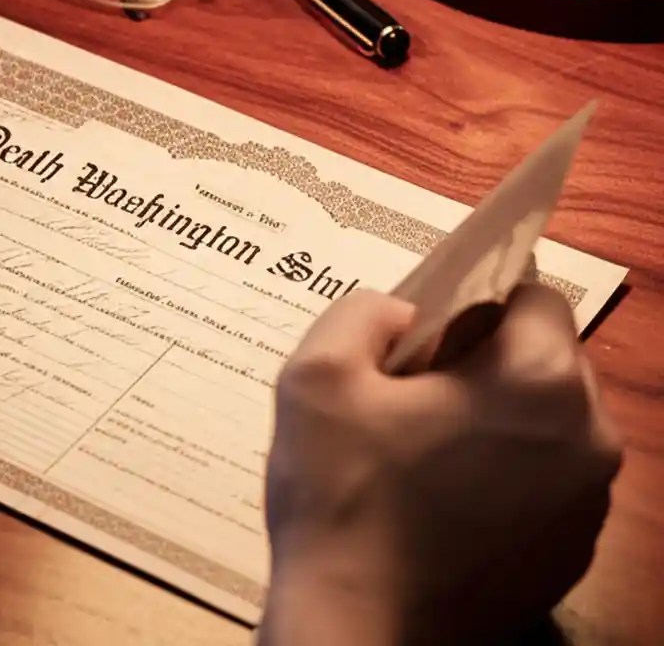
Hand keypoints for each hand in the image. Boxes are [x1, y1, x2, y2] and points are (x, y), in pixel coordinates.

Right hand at [259, 286, 621, 644]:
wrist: (358, 632)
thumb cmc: (340, 498)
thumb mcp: (317, 375)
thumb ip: (363, 312)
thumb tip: (403, 313)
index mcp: (539, 380)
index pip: (533, 295)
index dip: (470, 304)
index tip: (417, 344)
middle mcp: (589, 438)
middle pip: (545, 361)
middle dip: (483, 364)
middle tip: (406, 401)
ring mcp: (588, 506)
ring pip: (546, 426)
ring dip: (494, 423)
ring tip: (416, 459)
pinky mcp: (570, 556)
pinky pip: (542, 486)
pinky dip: (501, 481)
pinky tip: (436, 508)